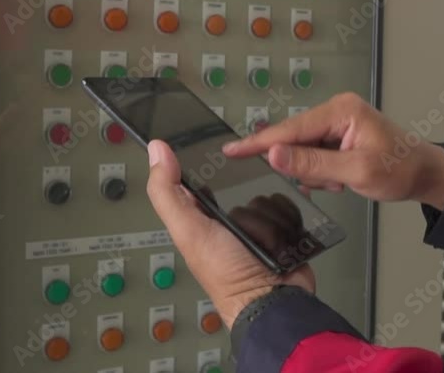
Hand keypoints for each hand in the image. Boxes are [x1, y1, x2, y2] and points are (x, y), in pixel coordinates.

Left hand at [145, 140, 314, 328]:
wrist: (272, 300)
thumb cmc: (226, 273)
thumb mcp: (189, 231)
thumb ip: (167, 194)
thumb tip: (156, 150)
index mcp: (198, 213)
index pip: (198, 172)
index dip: (203, 157)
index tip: (216, 143)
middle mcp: (226, 215)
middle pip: (237, 177)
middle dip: (245, 183)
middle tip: (247, 196)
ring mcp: (256, 220)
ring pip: (264, 188)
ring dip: (268, 204)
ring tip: (267, 224)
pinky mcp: (281, 224)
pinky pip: (287, 201)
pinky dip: (288, 208)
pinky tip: (286, 221)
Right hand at [223, 92, 443, 210]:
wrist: (426, 175)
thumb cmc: (400, 170)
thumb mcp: (356, 171)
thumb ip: (312, 164)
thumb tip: (273, 155)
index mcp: (340, 111)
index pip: (290, 128)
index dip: (259, 143)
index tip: (230, 151)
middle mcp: (336, 111)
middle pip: (295, 140)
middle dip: (303, 167)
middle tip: (330, 182)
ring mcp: (337, 123)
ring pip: (304, 152)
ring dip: (316, 173)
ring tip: (342, 182)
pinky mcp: (339, 136)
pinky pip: (316, 156)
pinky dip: (323, 173)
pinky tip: (340, 181)